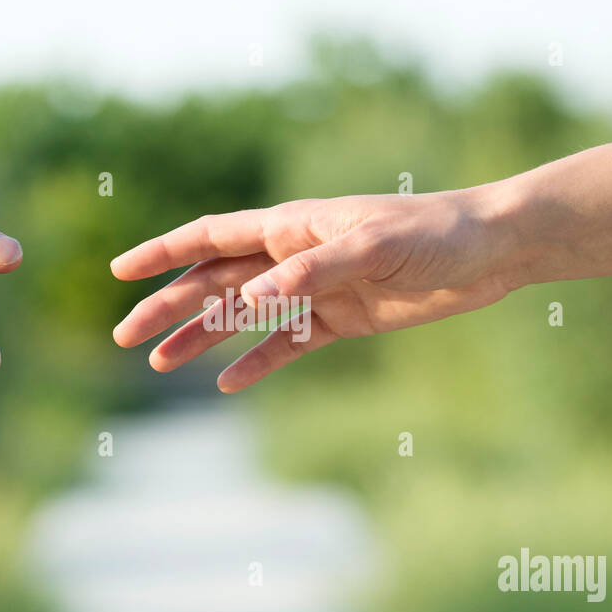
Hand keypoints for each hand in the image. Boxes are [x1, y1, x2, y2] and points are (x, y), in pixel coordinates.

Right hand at [111, 188, 520, 390]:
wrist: (490, 249)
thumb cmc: (435, 231)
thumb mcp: (375, 247)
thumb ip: (313, 271)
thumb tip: (253, 297)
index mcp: (293, 226)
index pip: (211, 236)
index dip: (163, 253)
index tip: (120, 272)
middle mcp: (295, 255)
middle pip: (215, 281)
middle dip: (168, 306)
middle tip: (125, 337)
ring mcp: (317, 288)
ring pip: (243, 316)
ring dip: (202, 336)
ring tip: (161, 363)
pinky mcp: (344, 318)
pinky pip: (288, 344)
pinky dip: (257, 363)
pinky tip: (227, 384)